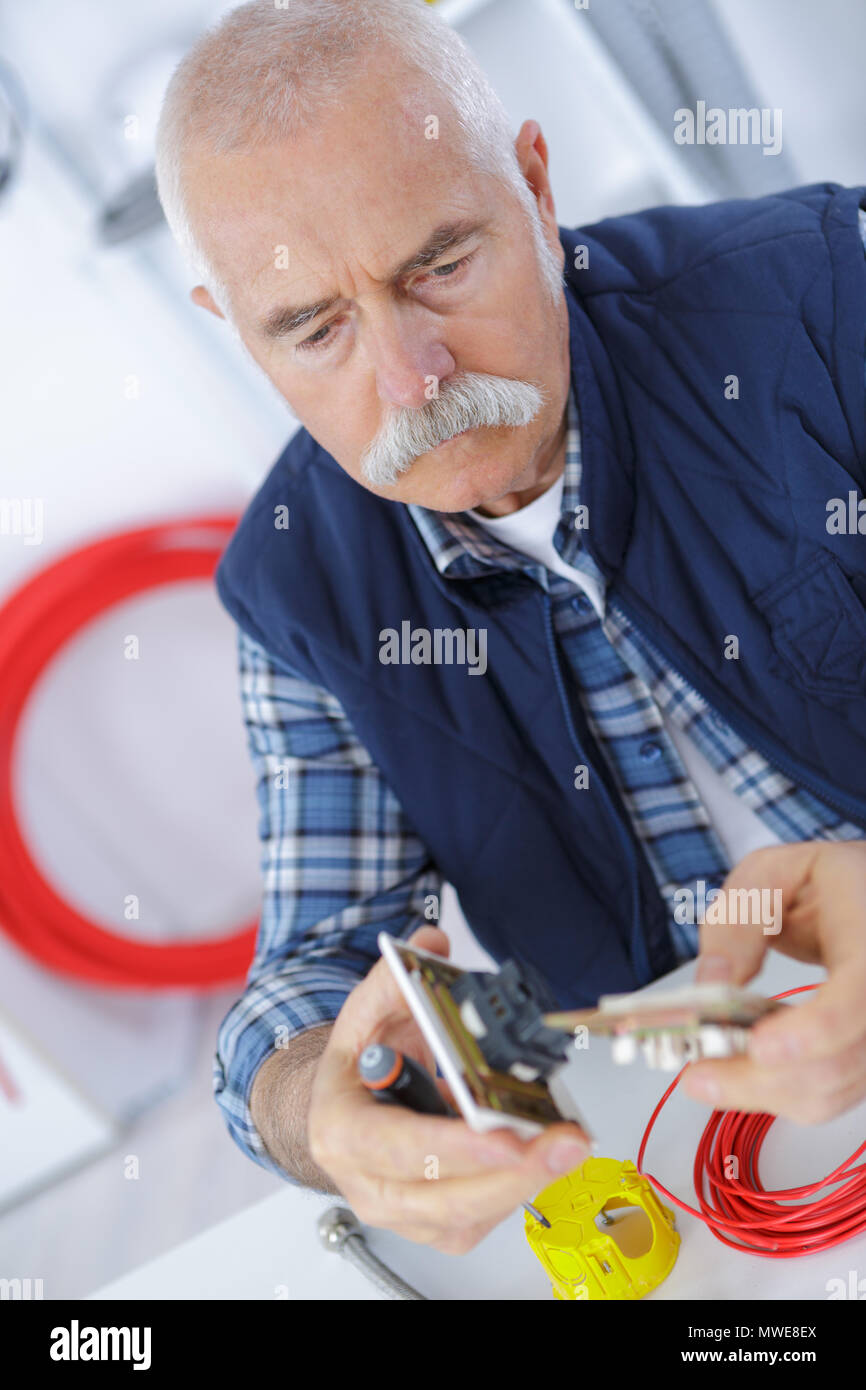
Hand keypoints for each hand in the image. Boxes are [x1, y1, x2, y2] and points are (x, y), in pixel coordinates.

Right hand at [307, 925, 591, 1252]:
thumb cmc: (358, 1074)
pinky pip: (485, 1217)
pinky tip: (547, 1154)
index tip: (501, 1138)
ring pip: (470, 1214)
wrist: (347, 1115)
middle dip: (510, 1171)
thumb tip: (432, 944)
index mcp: (342, 1132)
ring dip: (525, 1182)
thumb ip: (394, 980)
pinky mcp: (439, 1225)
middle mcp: (370, 1185)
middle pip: (444, 1195)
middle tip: (561, 1142)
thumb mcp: (363, 1018)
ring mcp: (405, 1213)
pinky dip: (520, 1187)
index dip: (451, 1146)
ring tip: (569, 1144)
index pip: (396, 1147)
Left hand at [682, 842, 865, 1122]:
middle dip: (760, 1077)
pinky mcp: (864, 1058)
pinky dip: (777, 1092)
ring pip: (830, 1090)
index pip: (858, 997)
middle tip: (696, 1076)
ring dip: (761, 1092)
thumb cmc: (819, 885)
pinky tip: (740, 1070)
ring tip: (706, 1074)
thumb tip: (711, 984)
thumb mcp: (767, 876)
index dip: (813, 1031)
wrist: (859, 901)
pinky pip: (826, 1095)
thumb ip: (737, 924)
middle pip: (838, 1061)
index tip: (759, 1046)